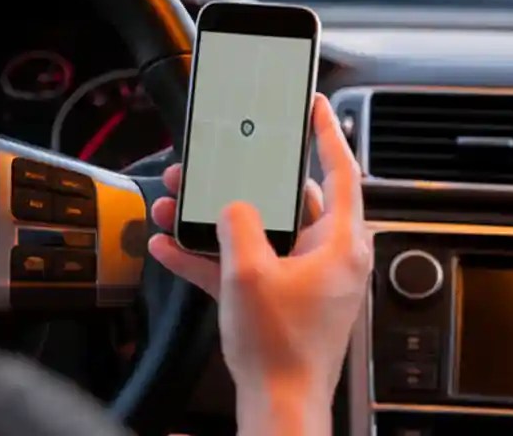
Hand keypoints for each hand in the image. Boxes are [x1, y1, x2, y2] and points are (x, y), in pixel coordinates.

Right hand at [148, 95, 370, 434]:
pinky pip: (241, 265)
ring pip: (257, 232)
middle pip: (287, 200)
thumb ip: (238, 225)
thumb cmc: (282, 349)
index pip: (341, 170)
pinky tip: (170, 247)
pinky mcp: (277, 300)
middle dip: (242, 181)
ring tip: (178, 204)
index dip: (327, 133)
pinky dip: (209, 255)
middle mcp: (326, 257)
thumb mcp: (249, 273)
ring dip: (214, 219)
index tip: (316, 106)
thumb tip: (232, 207)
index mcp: (339, 243)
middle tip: (216, 162)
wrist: (278, 406)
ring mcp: (302, 279)